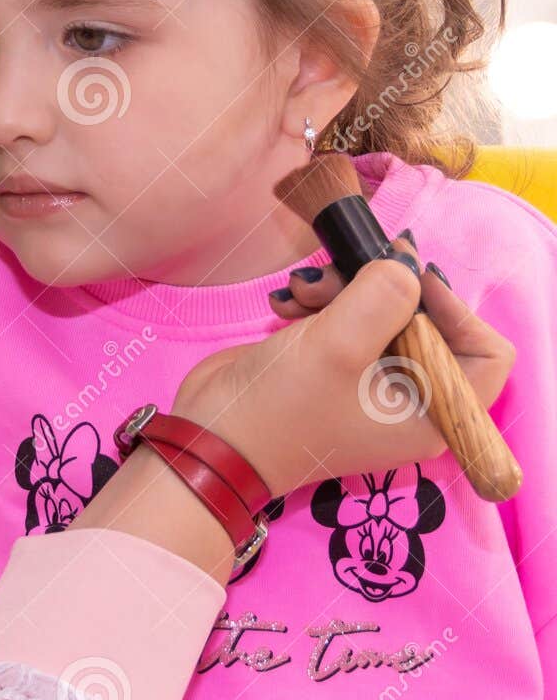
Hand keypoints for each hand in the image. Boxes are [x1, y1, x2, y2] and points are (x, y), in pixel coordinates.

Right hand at [172, 236, 515, 496]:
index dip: (458, 311)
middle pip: (430, 321)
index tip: (410, 283)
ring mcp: (371, 382)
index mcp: (433, 414)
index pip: (488, 355)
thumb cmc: (282, 407)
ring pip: (384, 311)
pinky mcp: (336, 366)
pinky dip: (323, 301)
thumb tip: (405, 261)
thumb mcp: (339, 344)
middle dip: (385, 290)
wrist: (211, 437)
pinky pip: (349, 318)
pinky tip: (289, 302)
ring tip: (304, 290)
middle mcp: (411, 400)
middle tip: (343, 277)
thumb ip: (385, 293)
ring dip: (344, 288)